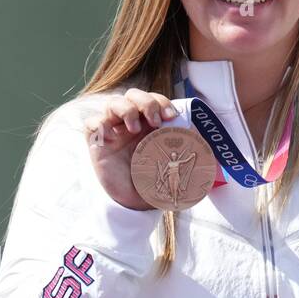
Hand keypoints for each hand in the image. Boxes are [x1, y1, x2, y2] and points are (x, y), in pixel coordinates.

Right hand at [82, 89, 178, 210]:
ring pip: (113, 103)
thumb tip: (206, 147)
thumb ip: (189, 152)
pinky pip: (91, 123)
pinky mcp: (97, 143)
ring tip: (133, 129)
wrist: (135, 203)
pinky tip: (111, 137)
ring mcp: (113, 131)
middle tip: (155, 122)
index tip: (171, 116)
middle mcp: (131, 123)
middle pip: (134, 94)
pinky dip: (100, 124)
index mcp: (150, 124)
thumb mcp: (176, 164)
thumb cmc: (155, 180)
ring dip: (126, 109)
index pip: (154, 99)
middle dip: (146, 102)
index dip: (161, 102)